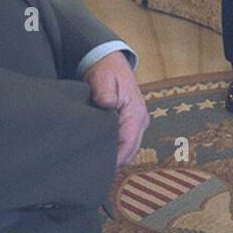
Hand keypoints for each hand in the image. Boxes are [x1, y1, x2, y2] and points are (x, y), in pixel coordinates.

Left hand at [83, 51, 148, 166]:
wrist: (110, 62)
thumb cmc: (106, 71)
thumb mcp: (103, 78)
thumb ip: (105, 93)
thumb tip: (107, 105)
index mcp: (136, 112)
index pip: (128, 143)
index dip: (115, 158)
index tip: (99, 167)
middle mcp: (140, 121)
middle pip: (130, 152)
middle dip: (114, 162)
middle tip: (92, 169)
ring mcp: (137, 123)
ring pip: (129, 150)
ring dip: (115, 157)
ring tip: (95, 163)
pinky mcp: (131, 124)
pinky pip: (126, 144)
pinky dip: (116, 151)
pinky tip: (101, 153)